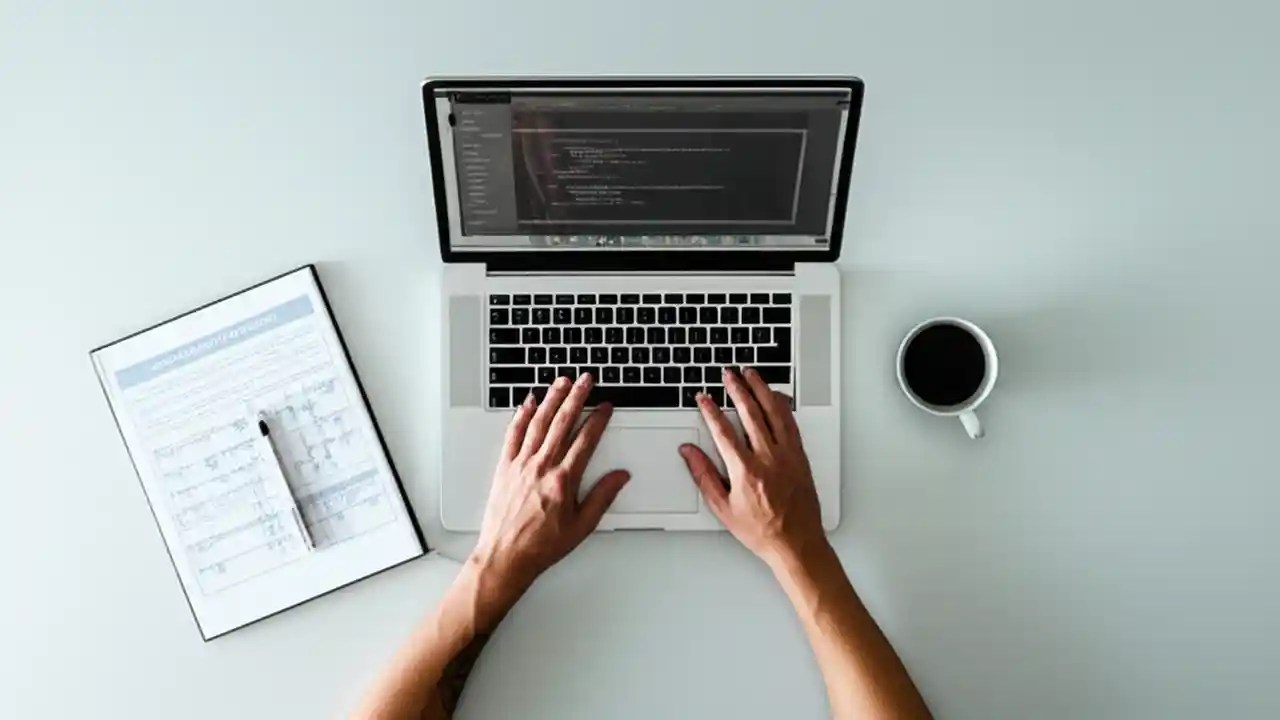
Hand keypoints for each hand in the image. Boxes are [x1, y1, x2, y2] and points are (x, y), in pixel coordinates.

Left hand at [470, 374, 629, 608]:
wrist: (506, 557)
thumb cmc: (541, 546)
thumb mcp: (582, 526)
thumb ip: (602, 496)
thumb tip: (620, 476)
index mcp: (563, 480)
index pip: (586, 440)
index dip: (599, 420)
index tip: (606, 406)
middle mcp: (541, 467)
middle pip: (562, 423)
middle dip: (577, 398)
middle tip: (586, 380)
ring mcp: (521, 465)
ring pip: (538, 423)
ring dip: (552, 399)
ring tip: (562, 382)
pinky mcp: (505, 468)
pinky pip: (514, 434)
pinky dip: (521, 416)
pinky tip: (529, 403)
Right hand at [679, 368, 825, 565]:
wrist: (796, 543)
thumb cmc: (761, 530)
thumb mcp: (723, 508)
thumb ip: (703, 475)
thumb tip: (688, 452)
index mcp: (746, 471)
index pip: (723, 431)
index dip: (710, 410)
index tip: (703, 398)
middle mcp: (768, 458)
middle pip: (750, 413)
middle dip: (737, 389)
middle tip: (728, 374)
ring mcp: (787, 455)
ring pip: (774, 412)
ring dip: (761, 389)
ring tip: (751, 374)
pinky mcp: (800, 456)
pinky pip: (791, 423)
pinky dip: (782, 405)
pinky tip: (776, 395)